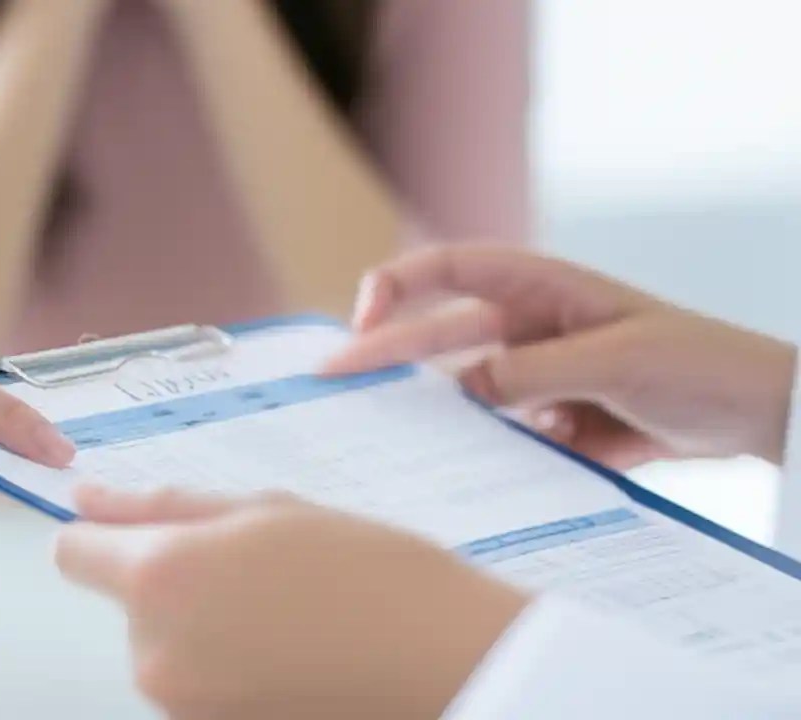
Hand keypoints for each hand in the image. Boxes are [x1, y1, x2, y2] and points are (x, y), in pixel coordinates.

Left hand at [56, 486, 526, 719]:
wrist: (452, 664)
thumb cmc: (372, 576)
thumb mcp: (267, 510)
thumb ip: (162, 505)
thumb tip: (88, 498)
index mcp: (160, 580)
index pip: (73, 552)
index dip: (107, 534)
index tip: (150, 531)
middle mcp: (154, 657)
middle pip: (130, 604)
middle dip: (178, 582)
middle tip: (263, 570)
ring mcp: (184, 710)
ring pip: (166, 646)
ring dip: (208, 628)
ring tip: (290, 615)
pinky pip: (199, 688)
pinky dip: (231, 670)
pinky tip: (295, 656)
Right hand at [323, 246, 796, 467]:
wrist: (760, 415)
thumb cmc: (700, 363)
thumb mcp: (616, 359)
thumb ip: (535, 370)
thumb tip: (466, 386)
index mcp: (543, 289)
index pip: (450, 269)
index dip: (397, 284)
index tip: (362, 319)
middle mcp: (529, 328)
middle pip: (439, 336)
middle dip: (384, 354)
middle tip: (329, 380)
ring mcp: (538, 377)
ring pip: (465, 395)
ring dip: (434, 415)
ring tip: (388, 438)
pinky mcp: (553, 424)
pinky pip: (501, 437)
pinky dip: (486, 454)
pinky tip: (478, 468)